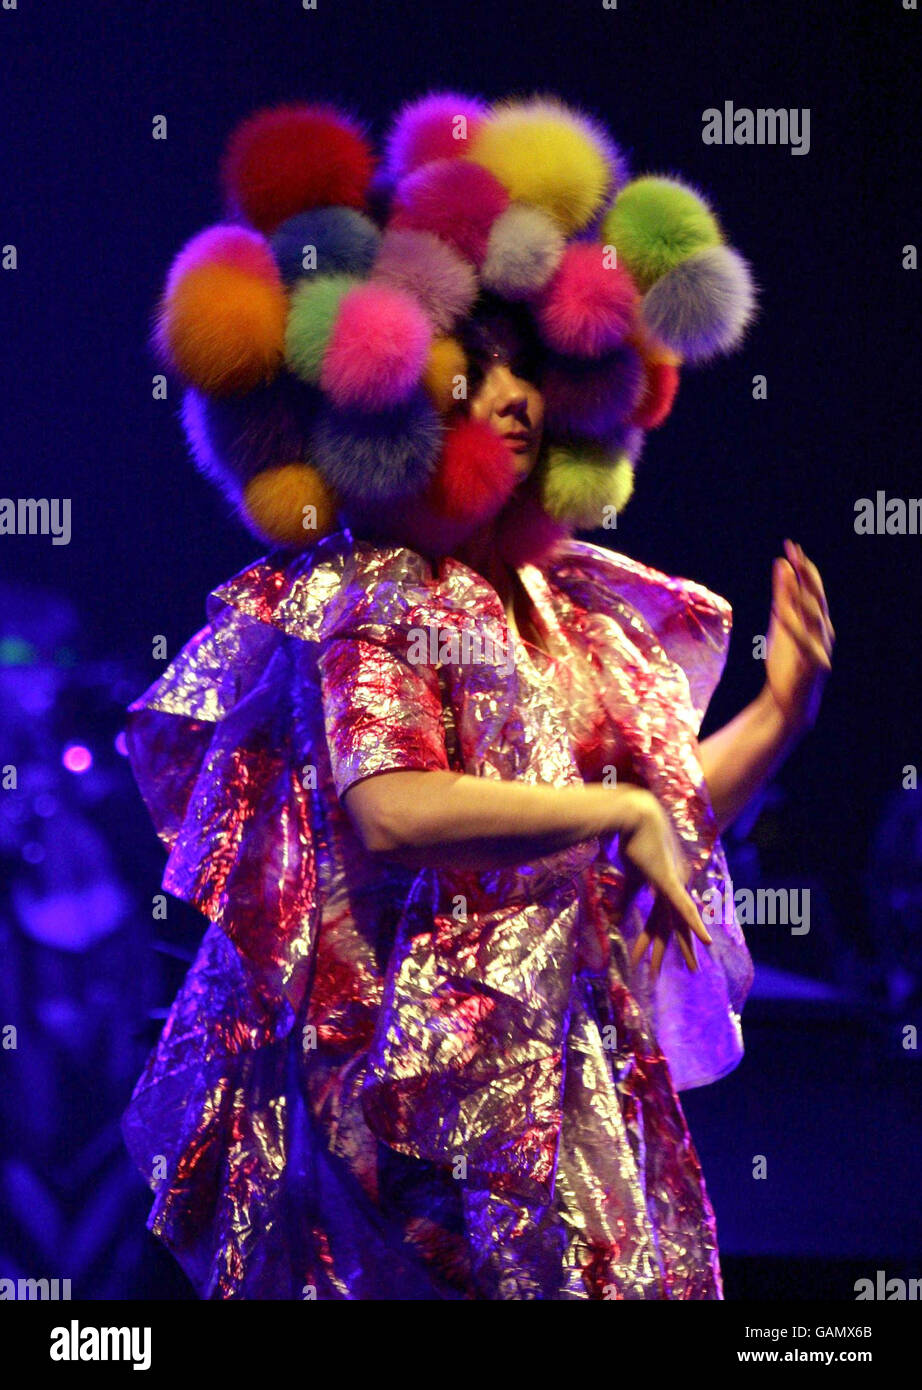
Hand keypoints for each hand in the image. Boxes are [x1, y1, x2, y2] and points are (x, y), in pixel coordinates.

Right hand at [611, 786, 712, 979]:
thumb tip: (614, 919)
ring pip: (678, 924)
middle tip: (692, 970)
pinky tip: (706, 941)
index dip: (658, 941)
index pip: (662, 921)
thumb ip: (624, 899)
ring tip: (692, 968)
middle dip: (679, 950)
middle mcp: (674, 889)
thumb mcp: (630, 876)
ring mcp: (673, 885)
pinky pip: (683, 908)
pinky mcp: (669, 881)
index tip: (657, 958)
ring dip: (681, 948)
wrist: (636, 814)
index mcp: (665, 887)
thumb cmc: (632, 839)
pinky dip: (695, 924)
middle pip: (675, 926)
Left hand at [764, 539, 834, 732]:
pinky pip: (802, 641)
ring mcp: (821, 648)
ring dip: (803, 594)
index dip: (803, 568)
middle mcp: (823, 632)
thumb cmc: (786, 664)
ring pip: (814, 617)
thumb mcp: (780, 625)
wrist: (788, 704)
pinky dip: (792, 626)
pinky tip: (781, 611)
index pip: (812, 589)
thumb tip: (782, 565)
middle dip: (806, 573)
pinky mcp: (815, 665)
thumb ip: (783, 597)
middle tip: (795, 551)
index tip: (791, 546)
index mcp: (817, 622)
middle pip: (816, 598)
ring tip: (793, 574)